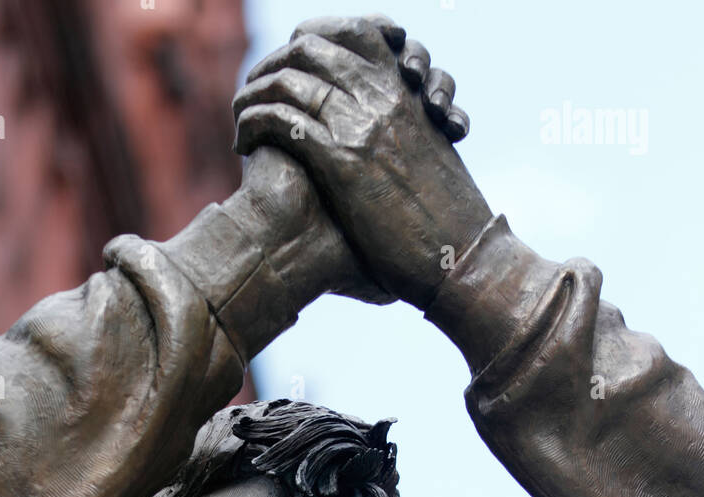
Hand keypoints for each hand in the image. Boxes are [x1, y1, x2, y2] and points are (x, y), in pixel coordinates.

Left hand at [233, 15, 491, 308]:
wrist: (464, 258)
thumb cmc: (450, 226)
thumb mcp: (432, 163)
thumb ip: (409, 139)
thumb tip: (388, 152)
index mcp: (406, 94)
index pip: (355, 33)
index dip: (315, 37)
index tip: (290, 64)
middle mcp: (383, 98)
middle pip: (313, 46)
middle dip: (274, 62)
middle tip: (254, 89)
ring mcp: (362, 127)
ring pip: (291, 79)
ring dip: (254, 92)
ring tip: (239, 114)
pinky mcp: (342, 163)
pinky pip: (283, 121)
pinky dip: (254, 124)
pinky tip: (242, 142)